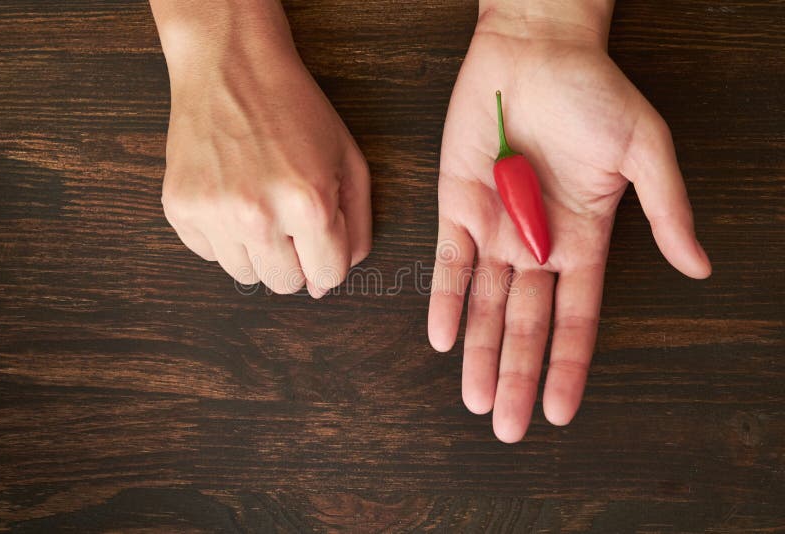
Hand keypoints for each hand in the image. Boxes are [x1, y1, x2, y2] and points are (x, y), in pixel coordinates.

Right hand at [152, 0, 370, 296]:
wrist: (231, 66)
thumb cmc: (293, 109)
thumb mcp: (349, 162)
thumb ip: (354, 228)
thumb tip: (332, 279)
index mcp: (308, 204)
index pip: (328, 276)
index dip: (329, 258)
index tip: (320, 238)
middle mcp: (258, 216)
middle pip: (285, 284)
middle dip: (295, 260)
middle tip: (289, 219)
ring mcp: (214, 214)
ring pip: (246, 275)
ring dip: (258, 250)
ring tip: (259, 203)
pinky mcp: (181, 208)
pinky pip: (211, 254)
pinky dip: (224, 235)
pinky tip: (231, 196)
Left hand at [428, 7, 710, 441]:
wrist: (535, 50)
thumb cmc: (594, 94)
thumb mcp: (645, 152)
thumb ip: (668, 212)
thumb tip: (699, 268)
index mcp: (582, 239)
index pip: (576, 318)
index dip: (568, 366)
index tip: (561, 412)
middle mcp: (536, 244)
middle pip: (525, 325)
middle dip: (517, 375)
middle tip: (508, 427)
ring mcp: (495, 228)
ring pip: (483, 305)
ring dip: (478, 353)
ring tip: (475, 400)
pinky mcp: (458, 205)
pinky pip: (449, 263)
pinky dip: (444, 300)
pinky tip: (443, 340)